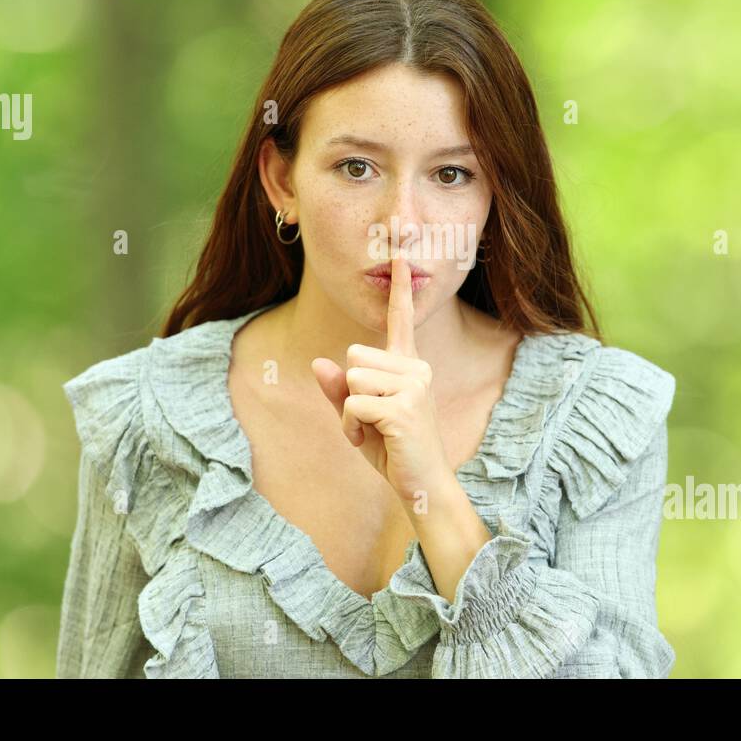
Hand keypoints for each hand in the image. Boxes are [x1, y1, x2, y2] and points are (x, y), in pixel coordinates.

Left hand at [310, 254, 449, 501]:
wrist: (422, 484)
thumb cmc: (392, 449)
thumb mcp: (358, 416)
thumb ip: (339, 390)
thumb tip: (319, 362)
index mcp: (408, 366)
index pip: (401, 321)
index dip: (399, 289)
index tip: (402, 257)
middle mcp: (416, 368)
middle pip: (353, 356)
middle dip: (350, 391)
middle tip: (371, 420)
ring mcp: (413, 386)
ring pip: (352, 380)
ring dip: (349, 413)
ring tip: (373, 431)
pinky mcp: (403, 406)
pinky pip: (352, 405)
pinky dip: (350, 428)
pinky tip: (370, 441)